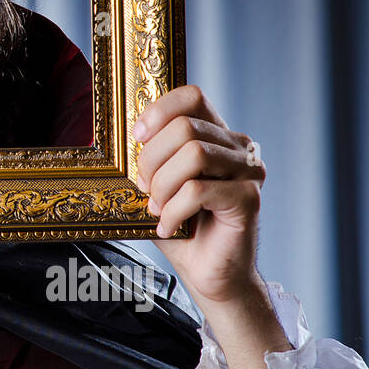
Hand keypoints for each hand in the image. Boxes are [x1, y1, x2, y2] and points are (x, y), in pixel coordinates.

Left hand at [134, 85, 290, 368]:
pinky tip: (167, 224)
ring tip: (156, 207)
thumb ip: (147, 159)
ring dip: (163, 184)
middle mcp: (239, 147)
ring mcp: (249, 171)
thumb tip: (119, 141)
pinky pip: (199, 190)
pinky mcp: (249, 199)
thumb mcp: (156, 185)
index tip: (136, 137)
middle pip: (186, 127)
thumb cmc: (181, 226)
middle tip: (144, 188)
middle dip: (152, 159)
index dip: (159, 110)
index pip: (192, 96)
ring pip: (194, 154)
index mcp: (217, 135)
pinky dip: (174, 209)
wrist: (208, 273)